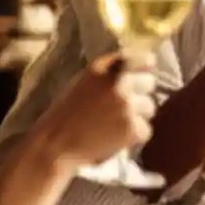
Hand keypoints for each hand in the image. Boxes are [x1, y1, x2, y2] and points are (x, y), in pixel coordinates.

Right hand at [36, 54, 157, 168]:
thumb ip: (111, 73)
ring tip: (114, 124)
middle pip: (150, 82)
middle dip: (140, 93)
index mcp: (103, 68)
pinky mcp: (133, 129)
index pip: (142, 59)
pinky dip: (134, 136)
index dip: (144, 68)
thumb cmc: (68, 114)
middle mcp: (118, 83)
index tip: (143, 73)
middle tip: (122, 106)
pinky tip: (114, 138)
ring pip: (149, 107)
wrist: (55, 145)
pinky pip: (145, 129)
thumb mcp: (85, 81)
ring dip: (137, 116)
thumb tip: (143, 69)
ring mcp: (127, 106)